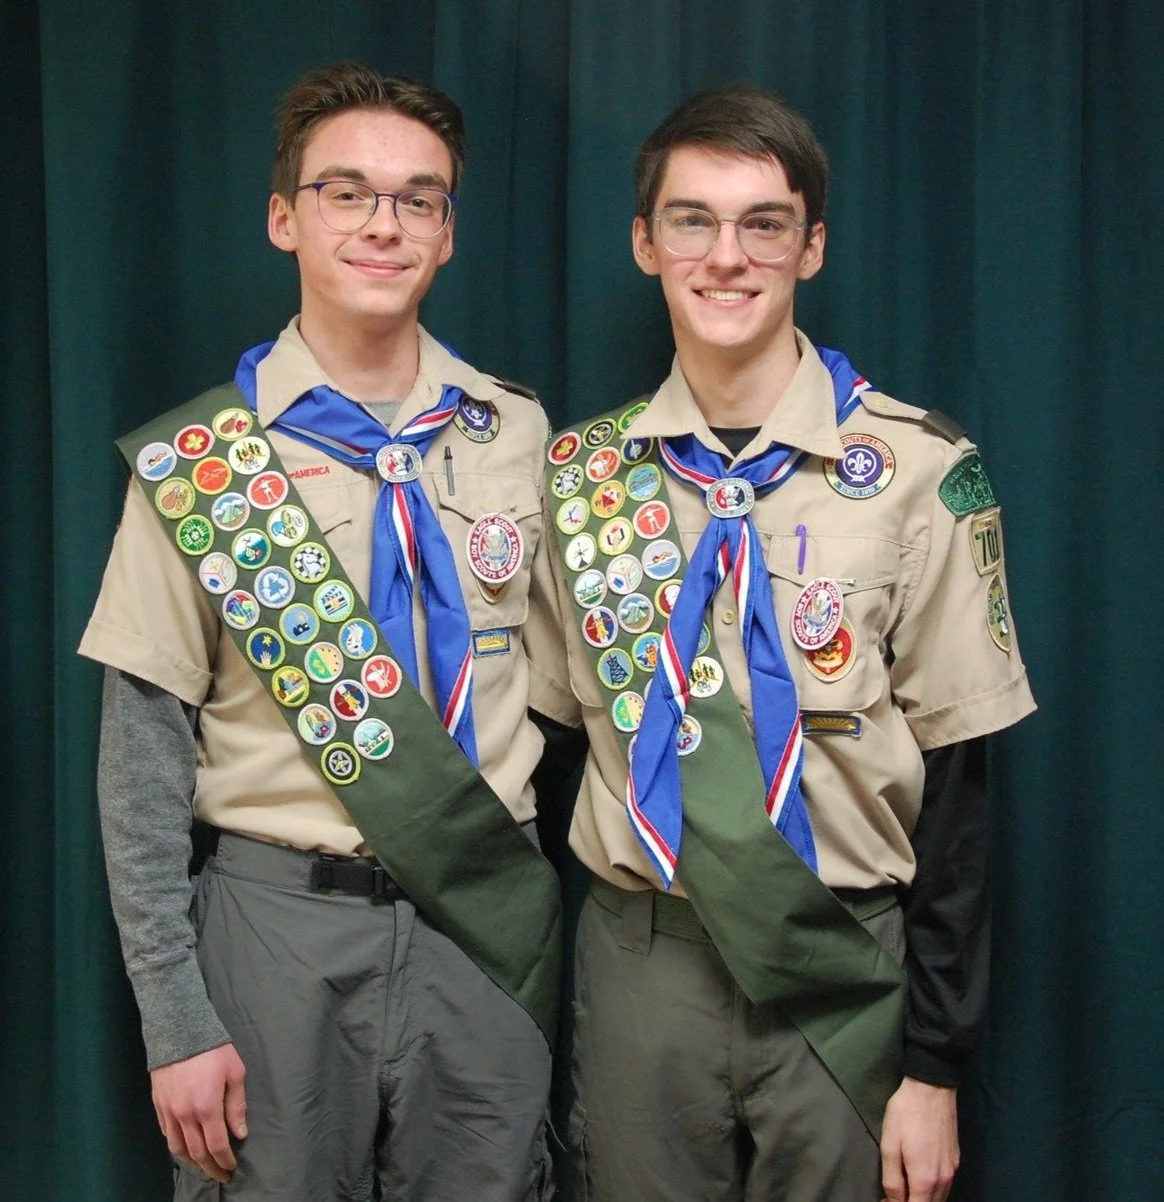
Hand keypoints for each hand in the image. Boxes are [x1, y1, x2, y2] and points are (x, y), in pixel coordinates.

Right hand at [151, 1043, 247, 1182]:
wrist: (181, 1031)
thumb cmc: (214, 1050)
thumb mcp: (235, 1072)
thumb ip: (237, 1105)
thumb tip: (240, 1133)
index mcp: (206, 1107)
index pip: (216, 1145)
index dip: (225, 1160)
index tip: (232, 1167)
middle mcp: (185, 1115)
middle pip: (197, 1153)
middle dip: (211, 1167)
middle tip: (221, 1175)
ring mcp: (169, 1112)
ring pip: (178, 1148)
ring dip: (192, 1162)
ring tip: (204, 1167)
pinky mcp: (158, 1106)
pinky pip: (166, 1135)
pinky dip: (177, 1147)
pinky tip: (185, 1149)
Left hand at [879, 1077, 958, 1201]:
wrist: (932, 1088)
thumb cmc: (906, 1114)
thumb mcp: (890, 1144)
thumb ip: (892, 1179)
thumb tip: (893, 1200)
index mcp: (925, 1179)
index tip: (885, 1200)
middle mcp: (943, 1180)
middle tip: (892, 1195)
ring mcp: (952, 1170)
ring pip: (939, 1198)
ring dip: (923, 1198)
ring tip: (905, 1187)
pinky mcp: (956, 1160)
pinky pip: (945, 1186)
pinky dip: (933, 1190)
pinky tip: (920, 1178)